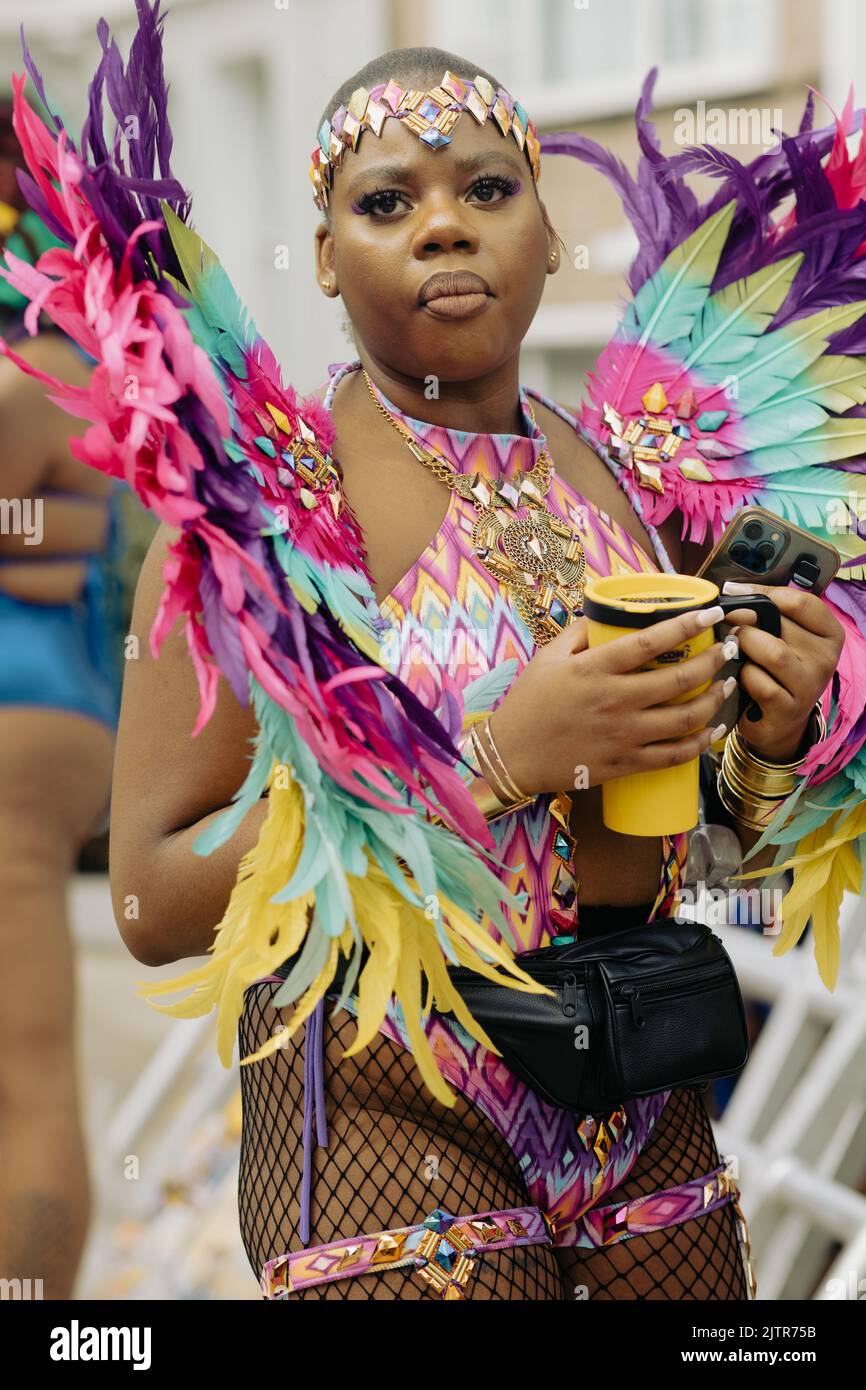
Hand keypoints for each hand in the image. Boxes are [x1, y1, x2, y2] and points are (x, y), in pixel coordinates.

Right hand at [488, 604, 735, 795]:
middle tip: (729, 649)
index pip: (651, 641)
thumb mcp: (548, 658)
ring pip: (685, 717)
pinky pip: (673, 755)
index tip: (712, 612)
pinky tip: (713, 730)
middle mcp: (614, 700)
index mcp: (594, 669)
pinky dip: (699, 743)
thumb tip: (610, 613)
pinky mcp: (625, 763)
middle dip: (714, 661)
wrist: (513, 756)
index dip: (687, 624)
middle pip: (679, 678)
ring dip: (715, 699)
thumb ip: (581, 633)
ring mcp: (623, 735)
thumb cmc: (528, 703)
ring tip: (727, 685)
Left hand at [720, 580, 843, 760]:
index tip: (736, 593)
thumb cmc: (777, 673)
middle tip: (729, 626)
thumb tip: (734, 590)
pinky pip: (760, 682)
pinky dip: (743, 676)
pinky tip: (740, 679)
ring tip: (734, 648)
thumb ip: (769, 614)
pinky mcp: (788, 708)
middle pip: (781, 624)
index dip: (764, 593)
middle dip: (746, 621)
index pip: (801, 602)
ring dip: (745, 645)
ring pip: (773, 652)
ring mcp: (809, 685)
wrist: (779, 723)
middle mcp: (826, 659)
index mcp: (829, 634)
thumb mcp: (784, 640)